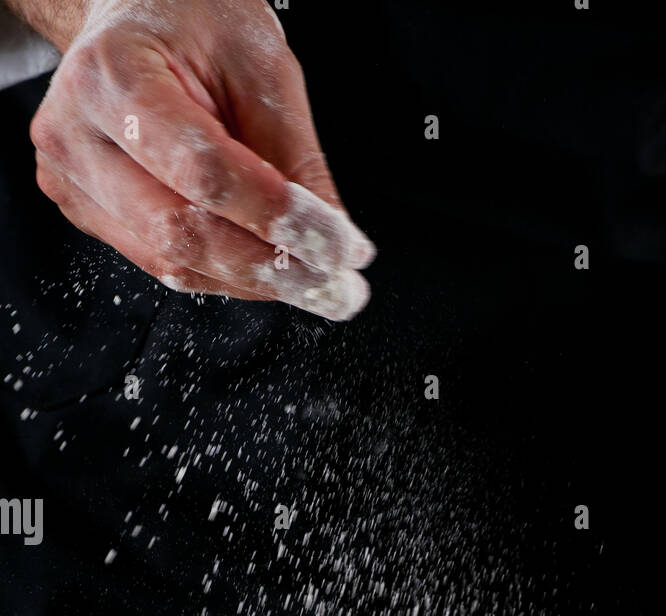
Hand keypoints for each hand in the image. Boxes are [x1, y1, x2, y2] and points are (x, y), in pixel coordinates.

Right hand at [25, 0, 373, 317]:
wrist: (133, 14)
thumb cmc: (192, 23)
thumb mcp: (261, 66)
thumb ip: (296, 158)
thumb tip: (335, 247)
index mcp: (114, 77)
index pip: (204, 173)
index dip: (278, 219)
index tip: (342, 248)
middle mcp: (78, 135)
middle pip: (182, 232)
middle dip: (272, 270)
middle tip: (338, 288)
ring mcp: (74, 181)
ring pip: (174, 263)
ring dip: (254, 282)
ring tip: (316, 281)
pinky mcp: (85, 213)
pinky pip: (165, 264)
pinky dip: (226, 274)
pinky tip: (267, 265)